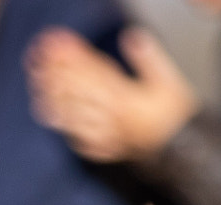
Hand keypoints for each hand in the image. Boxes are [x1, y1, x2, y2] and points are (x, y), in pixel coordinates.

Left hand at [25, 27, 198, 163]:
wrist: (183, 151)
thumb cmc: (175, 115)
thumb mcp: (168, 80)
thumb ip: (149, 57)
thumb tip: (131, 37)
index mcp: (125, 100)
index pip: (92, 74)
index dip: (72, 57)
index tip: (57, 43)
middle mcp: (110, 119)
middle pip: (75, 93)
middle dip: (54, 73)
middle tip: (37, 58)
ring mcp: (105, 136)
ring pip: (72, 116)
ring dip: (52, 98)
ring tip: (37, 82)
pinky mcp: (105, 150)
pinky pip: (79, 139)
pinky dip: (63, 126)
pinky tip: (51, 116)